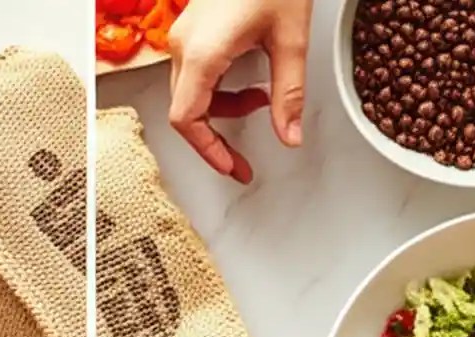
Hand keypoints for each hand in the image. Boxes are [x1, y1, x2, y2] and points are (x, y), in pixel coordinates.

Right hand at [167, 0, 312, 182]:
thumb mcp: (290, 39)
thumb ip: (289, 94)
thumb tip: (289, 135)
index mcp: (203, 53)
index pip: (188, 120)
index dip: (208, 151)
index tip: (232, 167)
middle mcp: (184, 46)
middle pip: (186, 111)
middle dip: (216, 137)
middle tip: (242, 159)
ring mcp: (184, 37)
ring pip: (189, 94)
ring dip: (222, 109)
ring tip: (259, 101)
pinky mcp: (192, 30)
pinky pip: (195, 74)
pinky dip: (219, 89)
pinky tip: (248, 80)